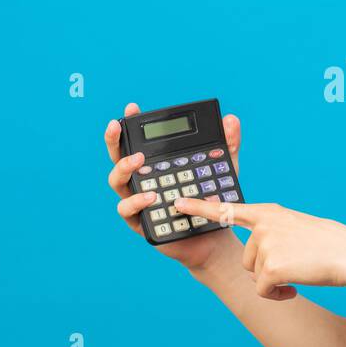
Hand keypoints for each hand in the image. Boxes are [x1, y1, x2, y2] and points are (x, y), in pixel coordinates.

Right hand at [104, 102, 242, 271]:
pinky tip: (151, 196)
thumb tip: (231, 119)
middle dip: (113, 139)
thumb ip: (227, 145)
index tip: (131, 108)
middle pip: (118, 157)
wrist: (214, 238)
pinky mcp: (141, 222)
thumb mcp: (222, 170)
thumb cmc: (212, 202)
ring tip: (138, 161)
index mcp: (155, 165)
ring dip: (124, 168)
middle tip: (117, 126)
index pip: (137, 141)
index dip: (130, 125)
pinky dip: (136, 201)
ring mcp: (138, 200)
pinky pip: (127, 210)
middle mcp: (141, 180)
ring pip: (117, 182)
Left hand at [172, 196, 345, 300]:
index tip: (177, 204)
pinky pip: (263, 291)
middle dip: (266, 269)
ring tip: (299, 273)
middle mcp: (264, 224)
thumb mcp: (297, 228)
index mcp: (270, 213)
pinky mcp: (270, 266)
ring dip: (273, 282)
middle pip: (247, 258)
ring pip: (254, 276)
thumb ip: (274, 233)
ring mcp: (266, 244)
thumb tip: (262, 256)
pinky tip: (295, 286)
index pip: (227, 209)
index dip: (199, 207)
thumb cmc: (330, 245)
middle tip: (294, 265)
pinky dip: (278, 295)